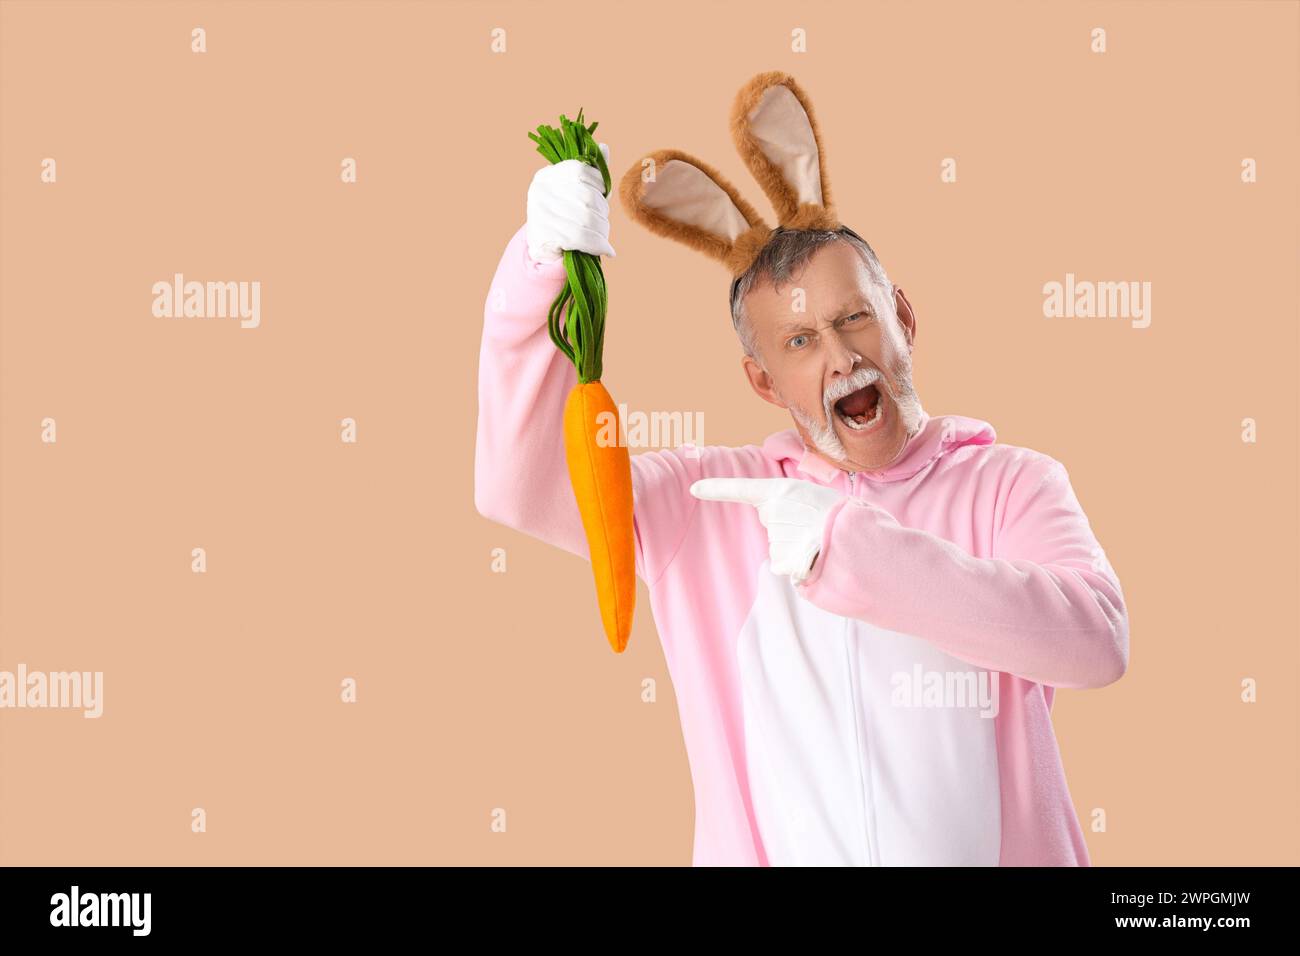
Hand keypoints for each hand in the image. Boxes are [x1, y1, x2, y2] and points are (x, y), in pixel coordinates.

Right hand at [526, 142, 616, 263]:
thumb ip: (592, 173)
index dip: (600, 183)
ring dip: (602, 231)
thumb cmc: (565, 217)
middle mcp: (539, 191)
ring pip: (586, 219)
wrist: (544, 249)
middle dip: (602, 213)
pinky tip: (605, 249)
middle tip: (604, 223)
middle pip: (587, 197)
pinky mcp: (543, 235)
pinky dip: (598, 245)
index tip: (604, 196)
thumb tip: (604, 148)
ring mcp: (539, 213)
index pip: (581, 171)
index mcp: (547, 175)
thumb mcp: (578, 192)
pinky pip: (580, 238)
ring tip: (604, 238)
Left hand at [690, 477, 844, 583]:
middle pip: (771, 522)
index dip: (716, 489)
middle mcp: (773, 512)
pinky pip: (786, 564)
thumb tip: (782, 537)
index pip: (741, 489)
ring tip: (821, 542)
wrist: (862, 543)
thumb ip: (793, 508)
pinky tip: (817, 558)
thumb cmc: (845, 519)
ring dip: (797, 546)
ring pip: (780, 545)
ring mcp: (775, 538)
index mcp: (782, 491)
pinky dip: (799, 565)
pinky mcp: (781, 562)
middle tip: (816, 526)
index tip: (693, 489)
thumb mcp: (817, 499)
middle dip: (790, 527)